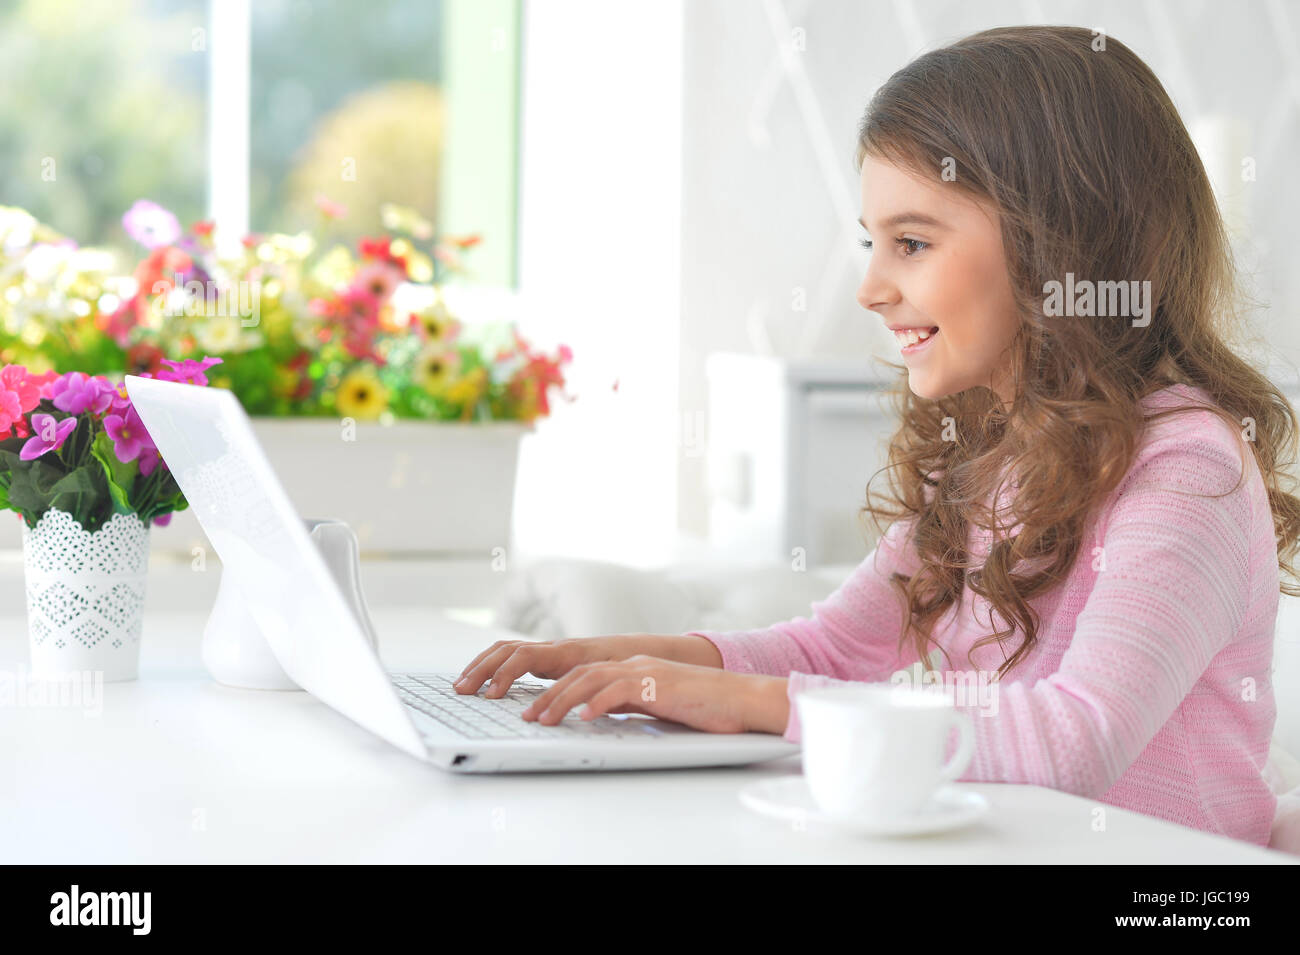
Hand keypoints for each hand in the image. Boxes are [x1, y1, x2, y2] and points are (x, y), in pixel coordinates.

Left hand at [518, 655, 789, 734]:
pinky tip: (584, 717)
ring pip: (592, 680)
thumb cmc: (704, 706)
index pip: (585, 675)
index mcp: (633, 669)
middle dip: (549, 695)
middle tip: (527, 716)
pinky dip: (599, 703)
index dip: (556, 690)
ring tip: (544, 719)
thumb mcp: (657, 705)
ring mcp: (646, 673)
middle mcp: (635, 665)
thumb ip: (630, 705)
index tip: (535, 709)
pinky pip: (621, 691)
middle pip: (580, 674)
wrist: (740, 698)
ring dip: (564, 700)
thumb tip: (600, 716)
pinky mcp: (659, 685)